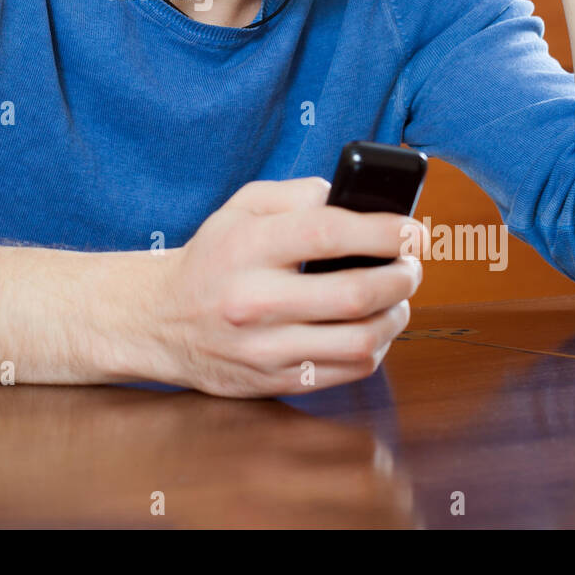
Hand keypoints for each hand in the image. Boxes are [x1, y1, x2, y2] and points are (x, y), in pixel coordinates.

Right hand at [153, 177, 428, 397]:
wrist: (161, 321)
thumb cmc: (212, 257)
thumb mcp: (241, 207)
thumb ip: (298, 194)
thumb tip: (354, 200)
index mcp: (246, 247)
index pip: (328, 233)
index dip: (383, 230)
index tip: (413, 229)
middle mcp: (254, 301)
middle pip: (354, 294)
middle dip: (401, 276)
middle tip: (411, 265)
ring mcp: (265, 348)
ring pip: (361, 341)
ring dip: (396, 315)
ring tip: (397, 296)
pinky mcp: (276, 381)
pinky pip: (348, 371)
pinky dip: (376, 346)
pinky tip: (373, 326)